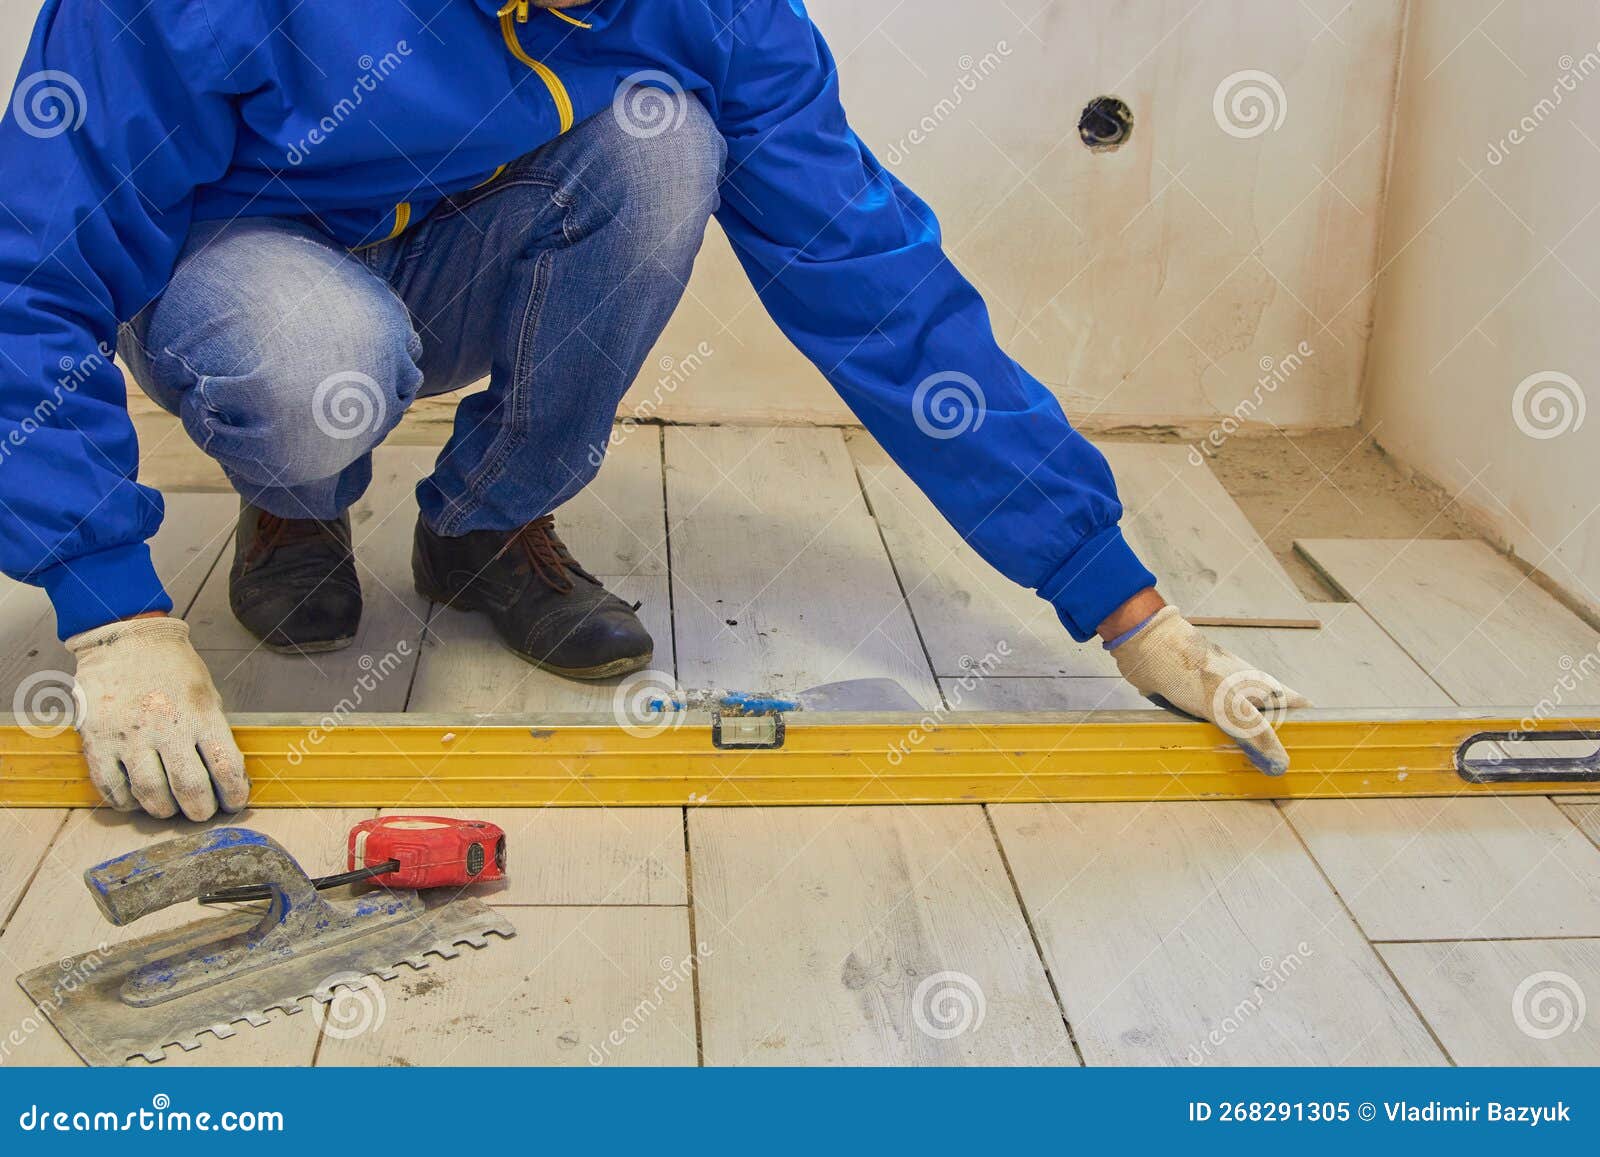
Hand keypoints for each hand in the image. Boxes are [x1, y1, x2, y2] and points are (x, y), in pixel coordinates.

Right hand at [66, 615, 247, 818]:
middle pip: (190, 790)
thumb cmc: (171, 667)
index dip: (235, 795)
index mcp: (200, 715)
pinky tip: (136, 799)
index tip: (234, 802)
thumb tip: (225, 774)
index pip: (227, 768)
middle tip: (201, 812)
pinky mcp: (98, 742)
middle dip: (201, 811)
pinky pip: (112, 788)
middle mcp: (166, 728)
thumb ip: (213, 732)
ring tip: (170, 807)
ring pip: (151, 794)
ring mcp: (129, 737)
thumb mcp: (207, 694)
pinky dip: (127, 802)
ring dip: (165, 810)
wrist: (123, 639)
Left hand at [1105, 603, 1309, 774]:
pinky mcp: (1198, 706)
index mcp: (1263, 688)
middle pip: (1269, 725)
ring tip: (1241, 777)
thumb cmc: (1193, 672)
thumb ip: (1257, 735)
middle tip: (1269, 778)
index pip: (1299, 708)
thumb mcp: (1230, 707)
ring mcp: (1222, 700)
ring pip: (1239, 731)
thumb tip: (1281, 764)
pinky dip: (1213, 744)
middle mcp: (1246, 693)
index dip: (1308, 729)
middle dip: (1269, 751)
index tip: (1311, 757)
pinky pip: (1212, 731)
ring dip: (1238, 750)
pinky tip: (1210, 761)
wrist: (1149, 652)